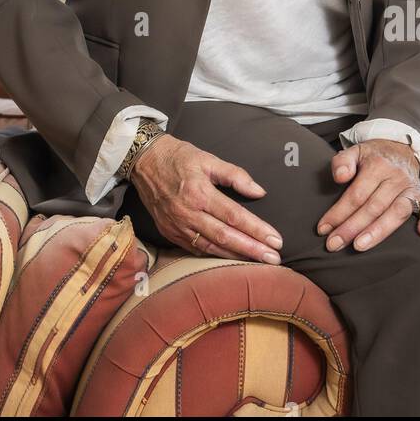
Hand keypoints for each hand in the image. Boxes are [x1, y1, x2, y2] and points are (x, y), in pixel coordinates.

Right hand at [128, 134, 283, 262]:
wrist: (144, 161)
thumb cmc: (179, 157)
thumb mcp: (208, 158)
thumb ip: (235, 175)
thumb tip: (259, 191)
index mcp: (199, 192)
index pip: (234, 216)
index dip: (257, 230)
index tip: (276, 240)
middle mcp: (188, 213)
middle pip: (225, 237)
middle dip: (252, 250)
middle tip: (275, 259)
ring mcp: (177, 226)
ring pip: (211, 248)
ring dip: (237, 257)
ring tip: (259, 263)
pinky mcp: (170, 233)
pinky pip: (196, 249)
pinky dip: (215, 256)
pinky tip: (232, 259)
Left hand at [316, 139, 419, 252]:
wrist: (400, 147)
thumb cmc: (372, 156)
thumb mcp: (355, 151)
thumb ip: (343, 161)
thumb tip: (340, 177)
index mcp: (376, 165)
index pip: (355, 194)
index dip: (338, 213)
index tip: (323, 229)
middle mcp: (395, 177)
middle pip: (372, 207)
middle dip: (351, 228)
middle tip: (334, 245)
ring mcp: (410, 187)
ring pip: (396, 212)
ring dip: (378, 231)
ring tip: (360, 246)